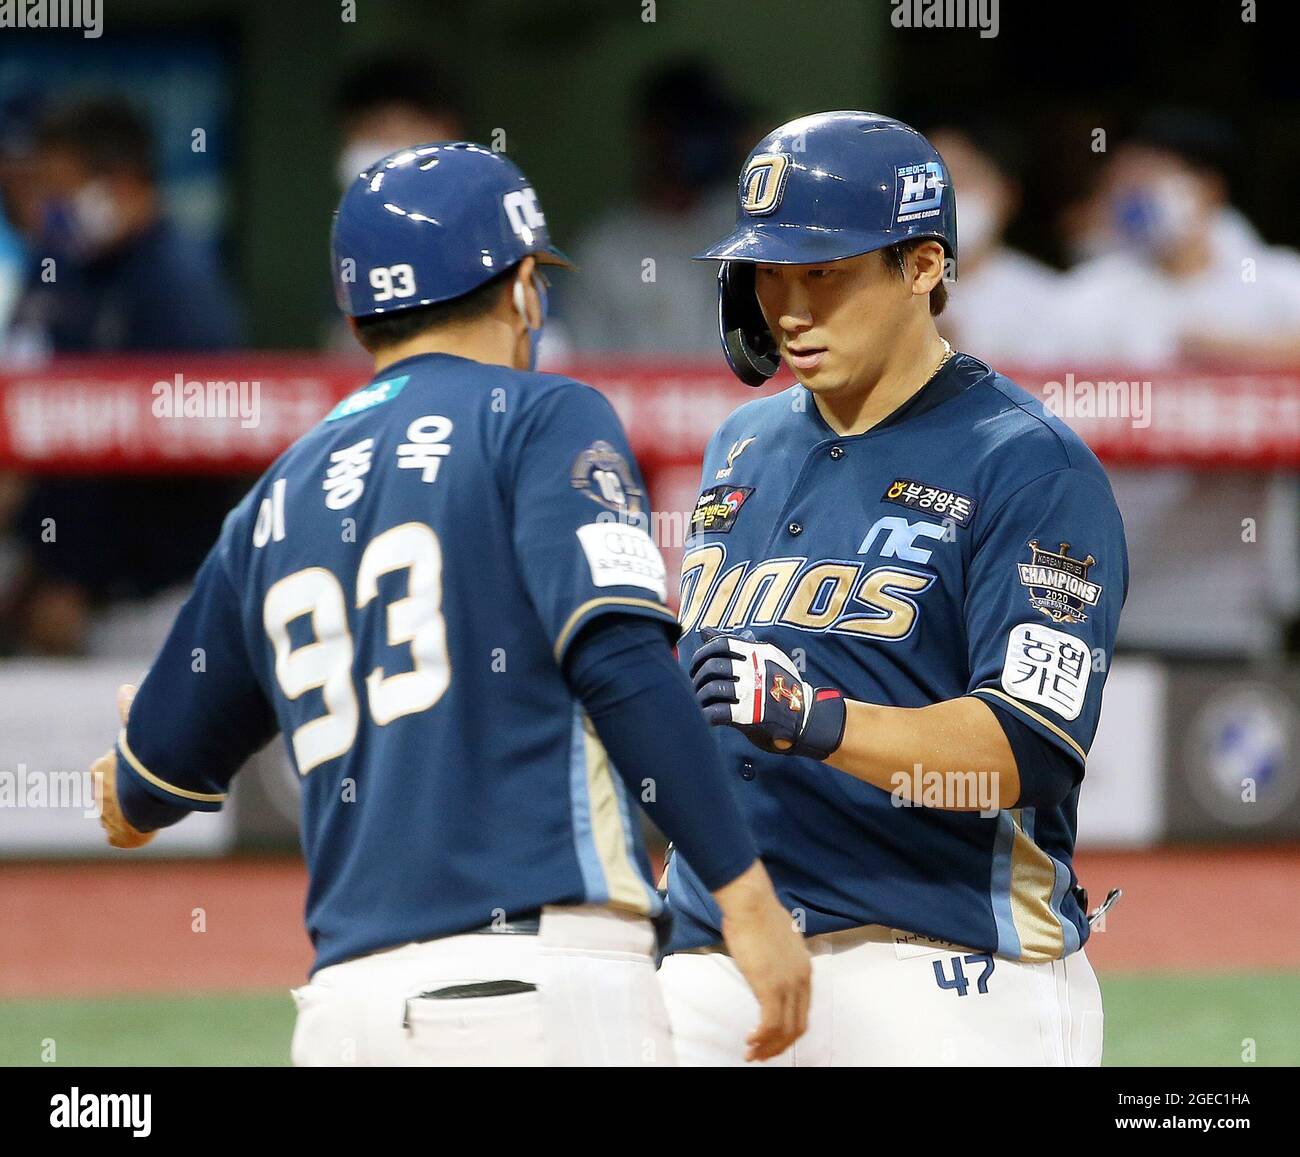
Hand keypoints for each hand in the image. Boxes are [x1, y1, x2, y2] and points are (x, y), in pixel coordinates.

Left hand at [90, 684, 154, 849]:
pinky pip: (119, 837)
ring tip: (144, 812)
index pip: (102, 770)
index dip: (117, 772)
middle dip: (119, 795)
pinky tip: (140, 831)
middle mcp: (98, 794)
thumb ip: (129, 710)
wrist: (148, 797)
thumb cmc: (142, 763)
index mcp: (100, 770)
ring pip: (113, 816)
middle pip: (106, 794)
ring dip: (126, 816)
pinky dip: (129, 835)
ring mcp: (106, 816)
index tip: (132, 773)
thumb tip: (125, 687)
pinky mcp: (117, 835)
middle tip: (141, 792)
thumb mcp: (135, 732)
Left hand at [689, 628, 845, 758]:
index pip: (721, 644)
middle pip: (712, 666)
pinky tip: (705, 717)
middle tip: (695, 685)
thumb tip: (704, 631)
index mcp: (758, 653)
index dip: (703, 653)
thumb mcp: (766, 658)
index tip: (698, 664)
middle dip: (697, 676)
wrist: (805, 717)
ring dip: (700, 697)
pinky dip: (705, 714)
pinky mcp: (749, 716)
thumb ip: (735, 644)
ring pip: (712, 689)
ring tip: (700, 702)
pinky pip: (717, 713)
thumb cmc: (781, 685)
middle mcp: (755, 670)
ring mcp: (752, 693)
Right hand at [713, 861, 811, 1061]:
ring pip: (785, 1030)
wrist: (751, 902)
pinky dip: (761, 1038)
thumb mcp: (777, 939)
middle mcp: (801, 979)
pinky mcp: (770, 986)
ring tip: (752, 1054)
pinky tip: (750, 1041)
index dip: (789, 1029)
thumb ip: (777, 957)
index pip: (803, 1010)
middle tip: (763, 1053)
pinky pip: (770, 1024)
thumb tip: (766, 962)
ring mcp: (788, 984)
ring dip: (768, 1046)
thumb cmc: (757, 914)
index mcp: (805, 968)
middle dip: (780, 1045)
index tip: (773, 1037)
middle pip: (798, 1025)